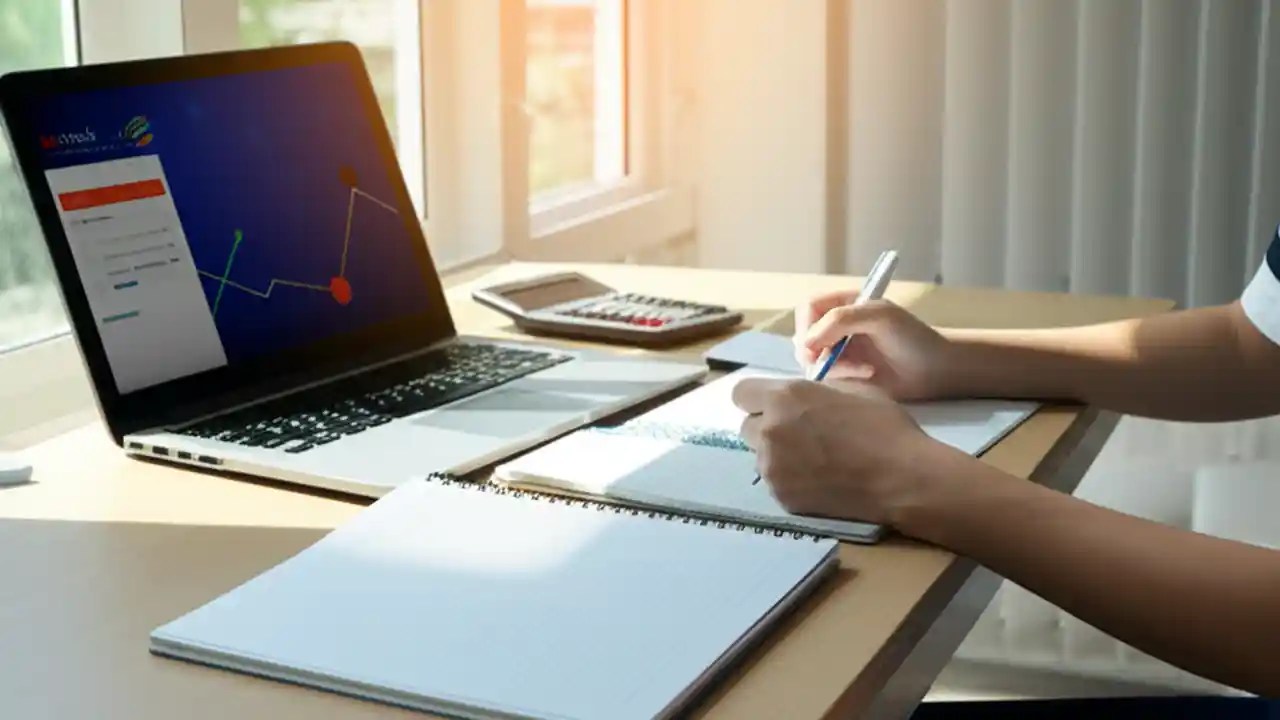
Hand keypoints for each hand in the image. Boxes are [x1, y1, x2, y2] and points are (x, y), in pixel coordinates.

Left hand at [733, 377, 957, 525]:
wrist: (901, 477)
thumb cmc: (883, 426)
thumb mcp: (851, 389)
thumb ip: (814, 390)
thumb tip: (801, 396)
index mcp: (785, 397)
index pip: (741, 393)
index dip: (757, 399)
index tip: (774, 405)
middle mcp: (770, 430)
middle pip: (747, 426)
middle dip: (766, 427)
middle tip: (798, 434)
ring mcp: (772, 467)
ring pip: (760, 456)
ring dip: (778, 454)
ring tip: (813, 461)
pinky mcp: (781, 496)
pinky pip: (775, 481)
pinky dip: (789, 480)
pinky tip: (818, 481)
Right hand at [793, 291, 954, 400]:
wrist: (936, 371)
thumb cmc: (913, 337)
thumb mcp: (879, 316)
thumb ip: (841, 320)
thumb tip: (807, 343)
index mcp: (844, 304)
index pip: (808, 308)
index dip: (806, 326)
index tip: (815, 345)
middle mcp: (837, 327)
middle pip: (803, 335)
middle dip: (814, 351)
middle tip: (828, 362)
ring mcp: (840, 351)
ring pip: (812, 359)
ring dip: (833, 366)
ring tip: (862, 369)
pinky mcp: (845, 375)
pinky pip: (825, 377)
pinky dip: (842, 377)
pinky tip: (867, 375)